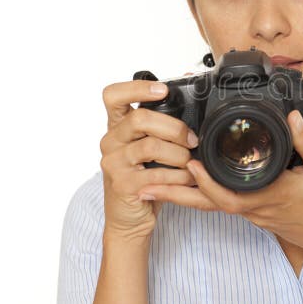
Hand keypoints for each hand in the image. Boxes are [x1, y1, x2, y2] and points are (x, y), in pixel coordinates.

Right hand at [98, 79, 197, 241]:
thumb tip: (188, 86)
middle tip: (192, 140)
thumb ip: (163, 123)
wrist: (131, 217)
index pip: (114, 96)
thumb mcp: (152, 146)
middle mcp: (111, 140)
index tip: (162, 90)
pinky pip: (157, 174)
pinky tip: (187, 179)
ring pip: (151, 146)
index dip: (137, 88)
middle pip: (140, 118)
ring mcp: (113, 163)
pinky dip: (179, 176)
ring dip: (180, 155)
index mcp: (118, 126)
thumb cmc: (146, 177)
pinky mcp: (122, 184)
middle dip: (175, 128)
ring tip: (190, 163)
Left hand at [137, 109, 302, 256]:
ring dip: (183, 195)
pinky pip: (223, 205)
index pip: (230, 192)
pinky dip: (203, 195)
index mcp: (271, 195)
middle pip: (208, 202)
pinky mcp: (257, 214)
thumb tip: (291, 119)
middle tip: (146, 184)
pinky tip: (192, 186)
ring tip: (155, 187)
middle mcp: (256, 208)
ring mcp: (255, 213)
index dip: (206, 181)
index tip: (188, 165)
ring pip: (212, 205)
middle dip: (176, 193)